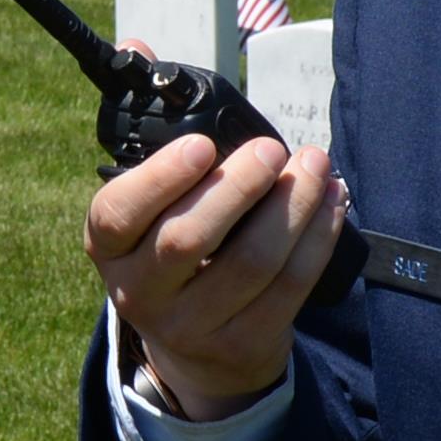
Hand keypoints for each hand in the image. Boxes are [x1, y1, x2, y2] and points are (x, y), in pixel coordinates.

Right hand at [86, 132, 341, 422]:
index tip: (203, 144)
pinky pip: (289, 285)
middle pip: (188, 238)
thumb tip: (180, 88)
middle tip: (271, 150)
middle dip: (239, 186)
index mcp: (110, 249)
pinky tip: (331, 202)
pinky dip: (318, 237)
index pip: (116, 214)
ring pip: (251, 261)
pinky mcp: (242, 344)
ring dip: (293, 206)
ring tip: (315, 166)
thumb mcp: (152, 218)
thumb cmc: (178, 257)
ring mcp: (190, 326)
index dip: (160, 177)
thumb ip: (168, 166)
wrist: (198, 352)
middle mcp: (139, 293)